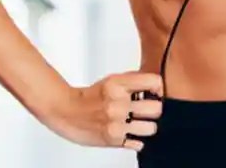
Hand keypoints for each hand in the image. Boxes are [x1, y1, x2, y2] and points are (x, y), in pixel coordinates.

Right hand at [48, 72, 163, 151]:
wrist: (66, 111)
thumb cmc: (91, 96)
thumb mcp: (112, 80)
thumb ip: (134, 81)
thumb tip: (158, 86)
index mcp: (118, 84)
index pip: (154, 83)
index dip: (159, 89)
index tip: (155, 93)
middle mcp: (118, 103)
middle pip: (157, 108)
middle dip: (154, 110)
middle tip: (147, 111)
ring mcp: (116, 123)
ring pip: (151, 128)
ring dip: (147, 127)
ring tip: (139, 124)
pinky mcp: (113, 139)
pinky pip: (139, 143)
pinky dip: (137, 140)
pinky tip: (130, 133)